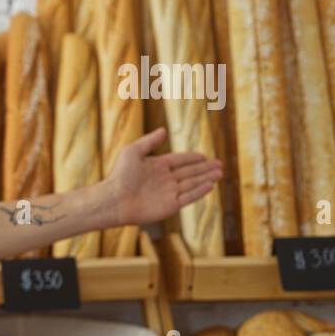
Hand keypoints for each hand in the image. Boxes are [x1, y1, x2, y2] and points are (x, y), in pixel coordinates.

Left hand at [102, 128, 222, 227]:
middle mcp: (163, 180)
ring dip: (206, 178)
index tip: (204, 156)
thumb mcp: (133, 151)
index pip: (179, 161)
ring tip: (220, 173)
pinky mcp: (169, 206)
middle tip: (220, 164)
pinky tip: (210, 185)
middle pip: (189, 172)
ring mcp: (167, 193)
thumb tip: (163, 129)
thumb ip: (149, 141)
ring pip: (191, 184)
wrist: (114, 200)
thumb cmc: (120, 175)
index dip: (192, 158)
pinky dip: (199, 191)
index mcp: (156, 166)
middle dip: (204, 168)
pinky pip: (188, 197)